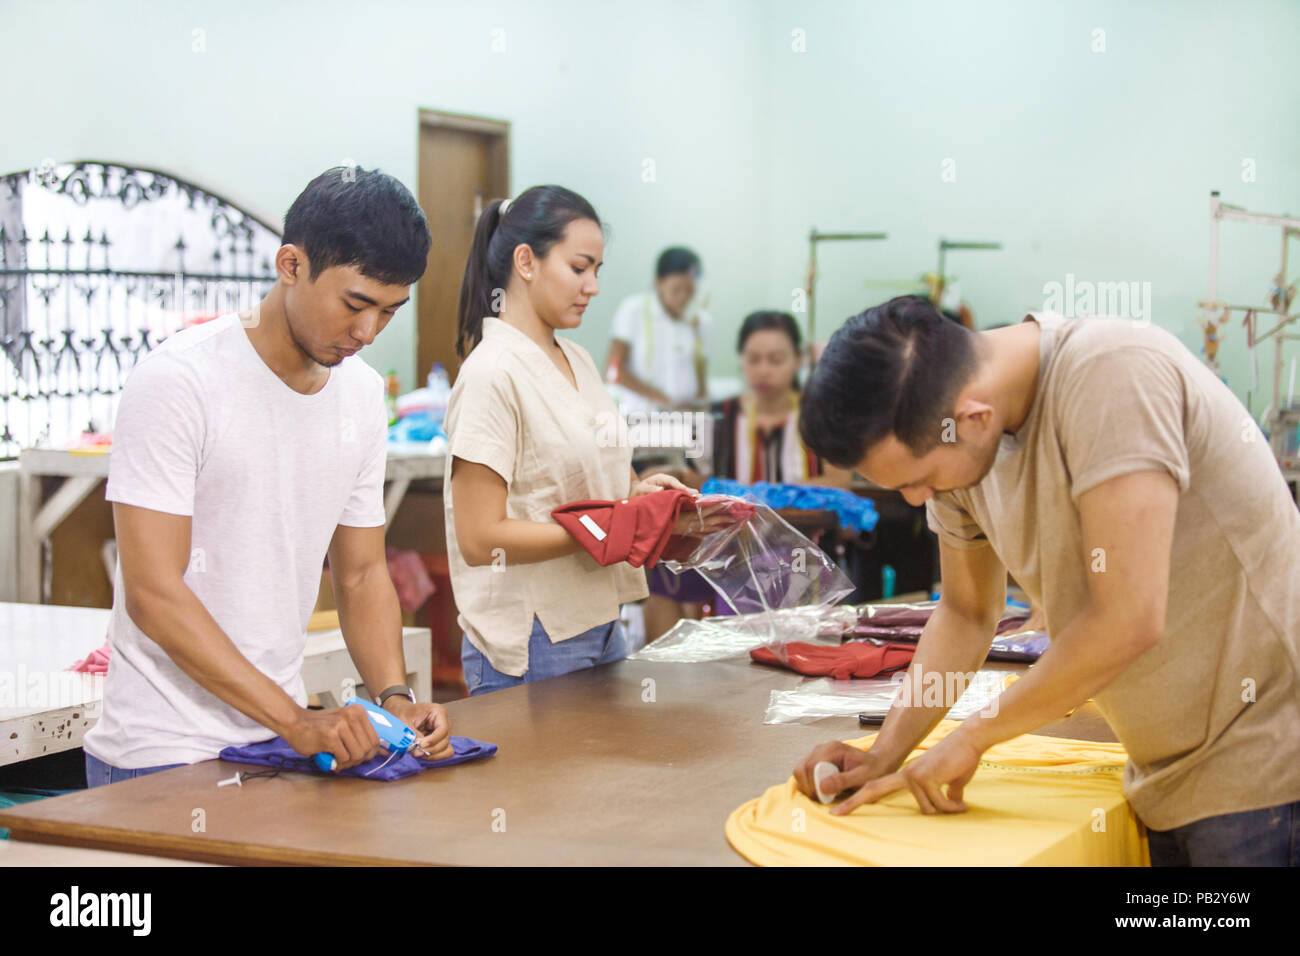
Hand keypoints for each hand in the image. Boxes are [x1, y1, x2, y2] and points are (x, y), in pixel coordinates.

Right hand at [283, 704, 382, 770]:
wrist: (295, 723)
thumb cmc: (320, 726)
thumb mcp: (344, 724)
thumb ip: (361, 734)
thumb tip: (383, 751)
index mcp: (358, 711)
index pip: (375, 739)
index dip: (371, 752)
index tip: (363, 757)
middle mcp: (352, 716)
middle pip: (368, 749)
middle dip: (358, 760)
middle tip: (347, 761)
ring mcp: (341, 726)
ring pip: (357, 755)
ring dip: (348, 763)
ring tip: (339, 760)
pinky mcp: (331, 737)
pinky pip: (344, 758)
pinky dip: (338, 764)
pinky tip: (332, 760)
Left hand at [384, 698, 454, 759]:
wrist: (400, 713)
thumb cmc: (403, 712)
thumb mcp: (404, 720)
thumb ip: (413, 733)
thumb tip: (418, 747)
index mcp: (438, 712)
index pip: (443, 729)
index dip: (433, 739)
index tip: (421, 745)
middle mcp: (444, 723)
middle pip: (445, 741)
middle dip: (431, 749)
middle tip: (416, 752)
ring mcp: (442, 734)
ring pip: (446, 749)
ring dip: (432, 754)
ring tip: (418, 753)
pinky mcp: (439, 742)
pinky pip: (442, 753)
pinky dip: (433, 756)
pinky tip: (422, 754)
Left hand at [631, 473, 698, 497]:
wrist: (636, 494)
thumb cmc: (638, 491)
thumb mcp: (641, 489)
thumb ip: (650, 489)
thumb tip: (661, 489)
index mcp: (660, 478)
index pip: (671, 481)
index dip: (679, 485)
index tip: (685, 490)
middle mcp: (667, 482)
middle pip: (679, 485)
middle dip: (688, 490)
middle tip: (697, 494)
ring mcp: (669, 488)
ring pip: (680, 490)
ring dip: (689, 494)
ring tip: (699, 497)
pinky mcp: (670, 494)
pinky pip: (679, 495)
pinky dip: (686, 498)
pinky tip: (694, 501)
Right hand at [793, 739, 899, 803]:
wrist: (878, 763)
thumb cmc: (873, 770)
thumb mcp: (863, 778)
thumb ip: (843, 780)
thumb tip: (822, 786)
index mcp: (833, 749)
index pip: (810, 766)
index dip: (812, 785)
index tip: (821, 797)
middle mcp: (823, 748)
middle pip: (802, 768)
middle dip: (808, 786)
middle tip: (821, 799)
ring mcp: (819, 753)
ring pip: (800, 770)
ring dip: (807, 785)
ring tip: (821, 795)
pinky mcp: (817, 759)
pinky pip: (805, 772)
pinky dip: (809, 783)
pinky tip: (821, 790)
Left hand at [826, 728, 983, 815]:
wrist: (969, 740)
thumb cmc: (961, 759)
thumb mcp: (950, 782)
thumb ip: (946, 792)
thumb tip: (953, 802)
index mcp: (906, 776)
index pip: (875, 788)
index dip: (858, 799)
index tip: (840, 809)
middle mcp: (905, 774)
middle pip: (873, 790)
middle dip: (853, 803)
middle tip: (835, 815)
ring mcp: (913, 775)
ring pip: (927, 809)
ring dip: (946, 809)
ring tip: (958, 804)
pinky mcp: (926, 777)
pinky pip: (939, 806)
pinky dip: (953, 808)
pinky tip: (961, 805)